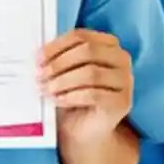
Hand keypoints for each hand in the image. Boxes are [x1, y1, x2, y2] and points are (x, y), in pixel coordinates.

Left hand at [38, 30, 132, 144]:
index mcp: (107, 43)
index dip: (56, 46)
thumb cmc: (73, 94)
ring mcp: (125, 80)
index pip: (81, 36)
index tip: (38, 58)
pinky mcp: (123, 102)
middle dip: (59, 63)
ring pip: (91, 73)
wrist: (84, 128)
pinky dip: (72, 96)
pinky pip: (95, 94)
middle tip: (40, 75)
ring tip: (47, 89)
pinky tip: (59, 100)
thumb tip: (38, 53)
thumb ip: (56, 57)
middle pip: (88, 51)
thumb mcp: (64, 71)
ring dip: (63, 81)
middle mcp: (121, 59)